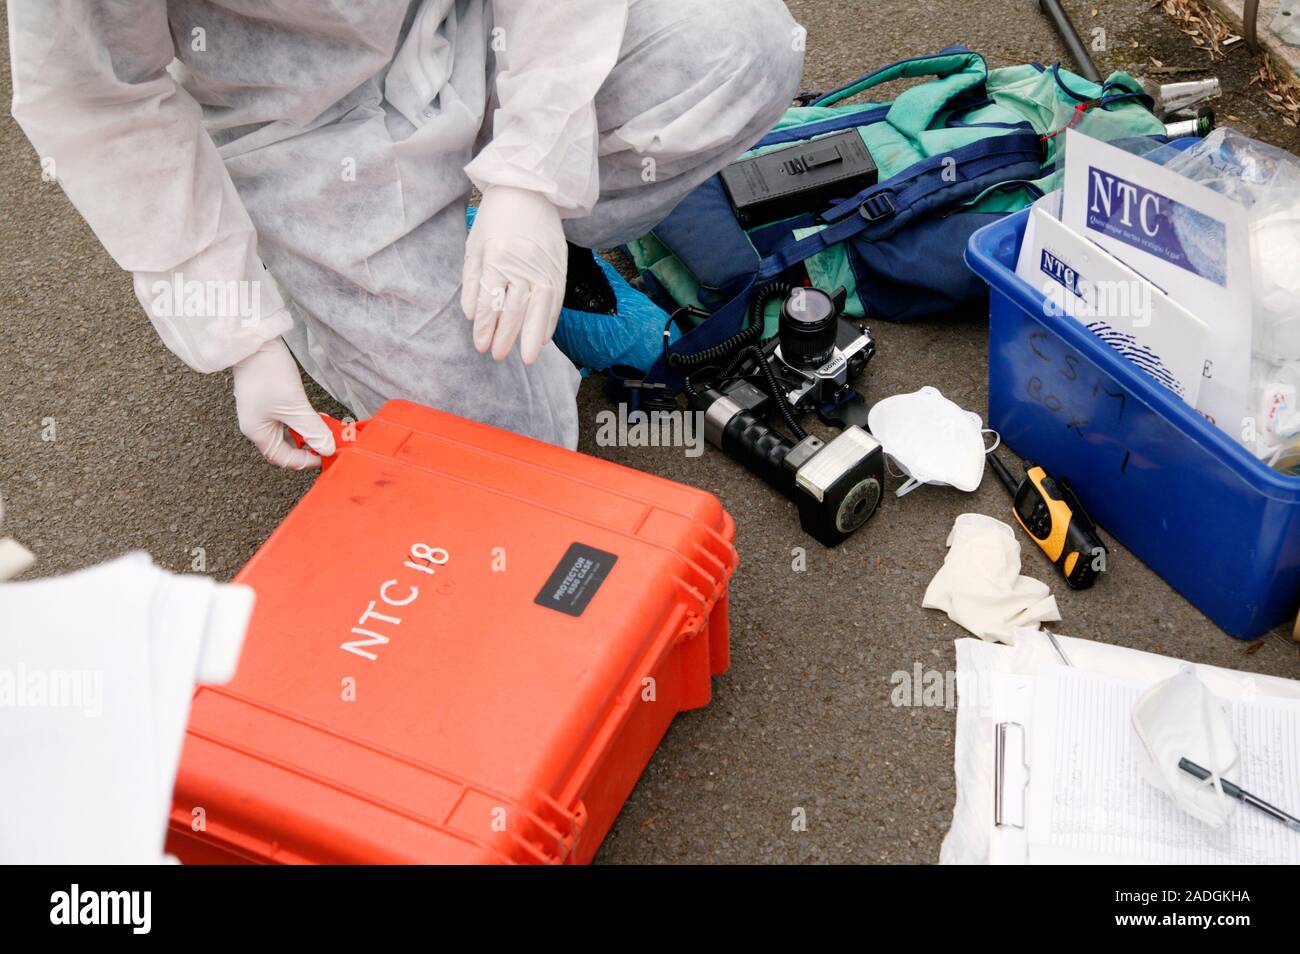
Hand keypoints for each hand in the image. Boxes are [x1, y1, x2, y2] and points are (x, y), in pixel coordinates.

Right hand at [232, 338, 334, 468]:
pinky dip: (302, 419)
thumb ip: (312, 429)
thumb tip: (327, 449)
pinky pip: (287, 417)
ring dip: (307, 431)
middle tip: (328, 442)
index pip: (283, 458)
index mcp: (257, 432)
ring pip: (288, 431)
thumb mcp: (294, 406)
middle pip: (285, 446)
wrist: (254, 342)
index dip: (306, 460)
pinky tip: (314, 414)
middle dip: (307, 446)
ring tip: (324, 427)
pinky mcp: (268, 399)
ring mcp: (261, 411)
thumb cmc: (268, 374)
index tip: (326, 455)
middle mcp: (257, 424)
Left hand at [461, 186, 566, 363]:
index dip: (485, 328)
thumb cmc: (497, 217)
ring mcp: (545, 266)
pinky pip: (556, 300)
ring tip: (528, 357)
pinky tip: (544, 337)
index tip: (481, 346)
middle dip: (506, 337)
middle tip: (498, 356)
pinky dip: (550, 321)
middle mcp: (522, 264)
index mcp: (497, 258)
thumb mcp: (475, 246)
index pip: (490, 303)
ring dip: (532, 336)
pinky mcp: (560, 266)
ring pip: (539, 309)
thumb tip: (473, 316)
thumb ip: (474, 282)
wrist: (530, 189)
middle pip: (515, 310)